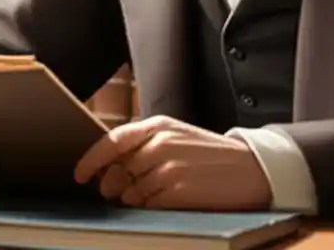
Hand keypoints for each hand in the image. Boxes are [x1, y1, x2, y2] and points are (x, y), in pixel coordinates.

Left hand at [73, 115, 271, 210]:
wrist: (253, 168)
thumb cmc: (211, 155)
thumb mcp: (178, 138)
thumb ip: (144, 147)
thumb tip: (108, 174)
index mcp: (159, 126)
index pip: (112, 141)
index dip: (91, 159)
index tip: (80, 175)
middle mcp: (160, 144)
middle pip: (118, 171)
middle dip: (115, 185)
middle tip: (121, 191)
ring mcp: (169, 168)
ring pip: (132, 192)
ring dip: (137, 200)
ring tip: (164, 192)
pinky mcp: (178, 191)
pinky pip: (149, 206)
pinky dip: (153, 209)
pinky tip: (171, 202)